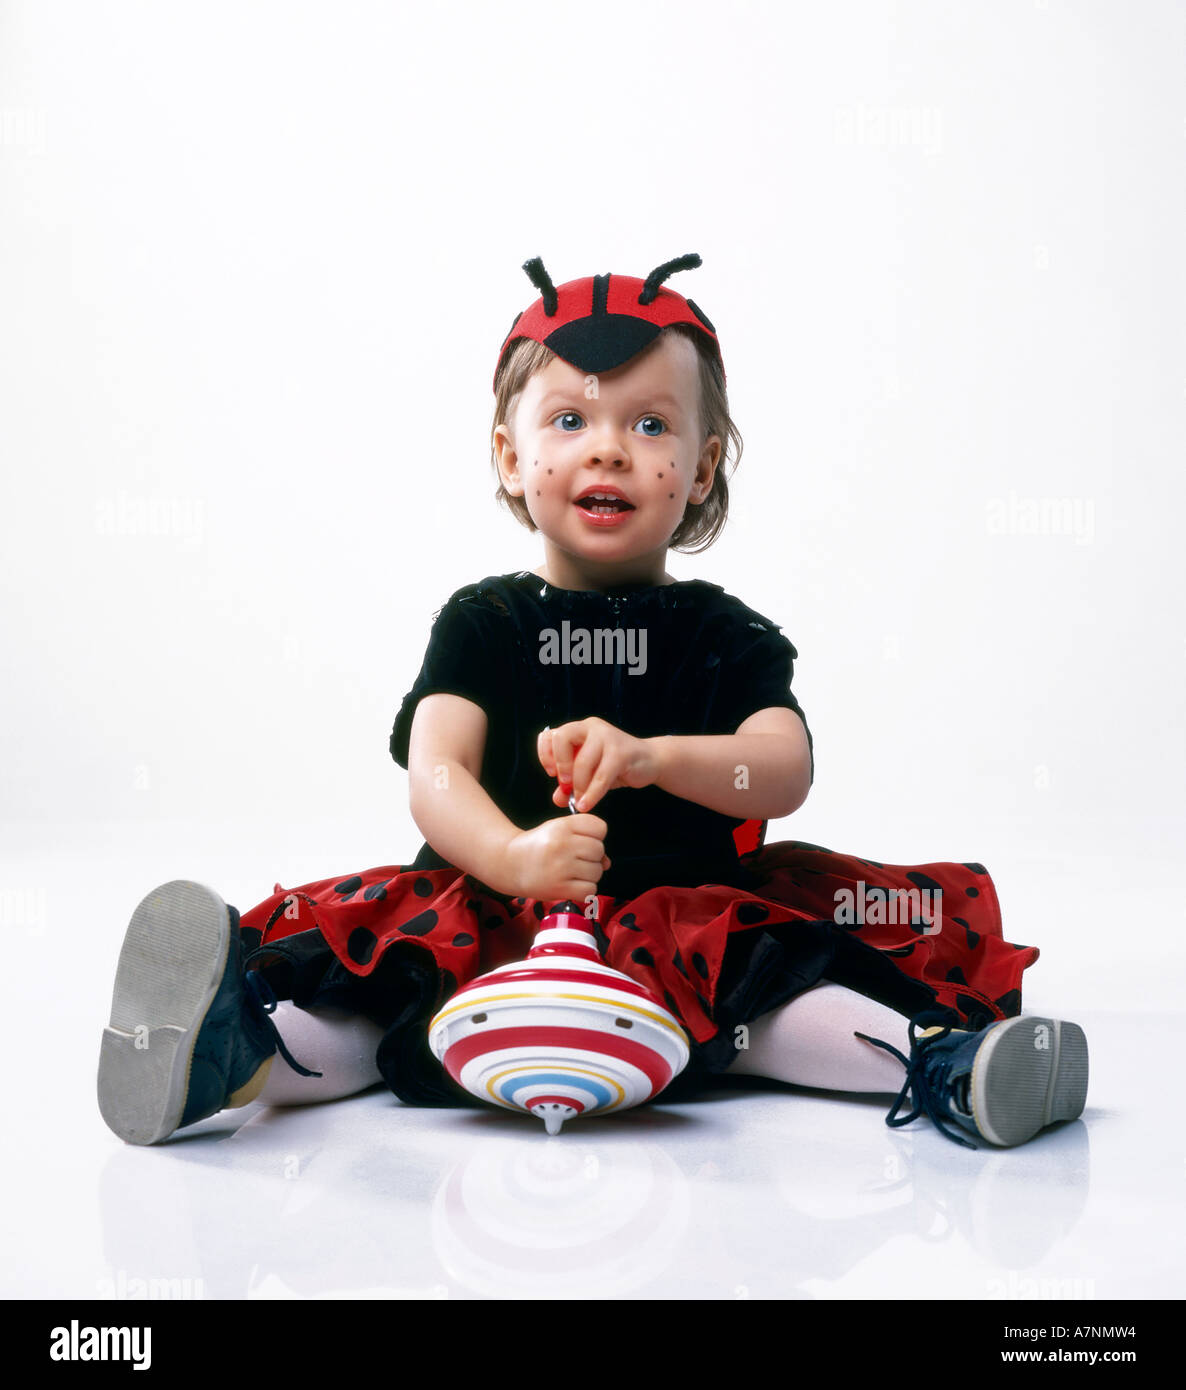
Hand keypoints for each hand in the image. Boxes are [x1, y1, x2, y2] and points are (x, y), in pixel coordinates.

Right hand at [503, 814, 610, 903]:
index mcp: (562, 826)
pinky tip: (571, 884)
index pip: (599, 827)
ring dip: (589, 875)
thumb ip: (586, 839)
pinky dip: (584, 890)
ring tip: (571, 872)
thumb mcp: (559, 830)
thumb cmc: (538, 846)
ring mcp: (561, 867)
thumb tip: (607, 863)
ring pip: (597, 871)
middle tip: (574, 859)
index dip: (595, 835)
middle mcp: (562, 845)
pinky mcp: (559, 888)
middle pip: (599, 850)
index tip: (583, 840)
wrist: (510, 863)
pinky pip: (590, 890)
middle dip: (592, 856)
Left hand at [538, 718, 664, 812]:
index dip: (545, 755)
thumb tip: (557, 799)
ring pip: (582, 761)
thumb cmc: (615, 765)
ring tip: (580, 801)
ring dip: (579, 786)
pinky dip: (592, 794)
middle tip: (565, 784)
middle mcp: (590, 728)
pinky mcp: (621, 752)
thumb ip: (570, 784)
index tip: (552, 774)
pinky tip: (587, 804)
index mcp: (578, 729)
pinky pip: (601, 776)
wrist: (650, 761)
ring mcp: (607, 737)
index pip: (550, 735)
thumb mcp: (589, 774)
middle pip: (562, 738)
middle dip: (561, 765)